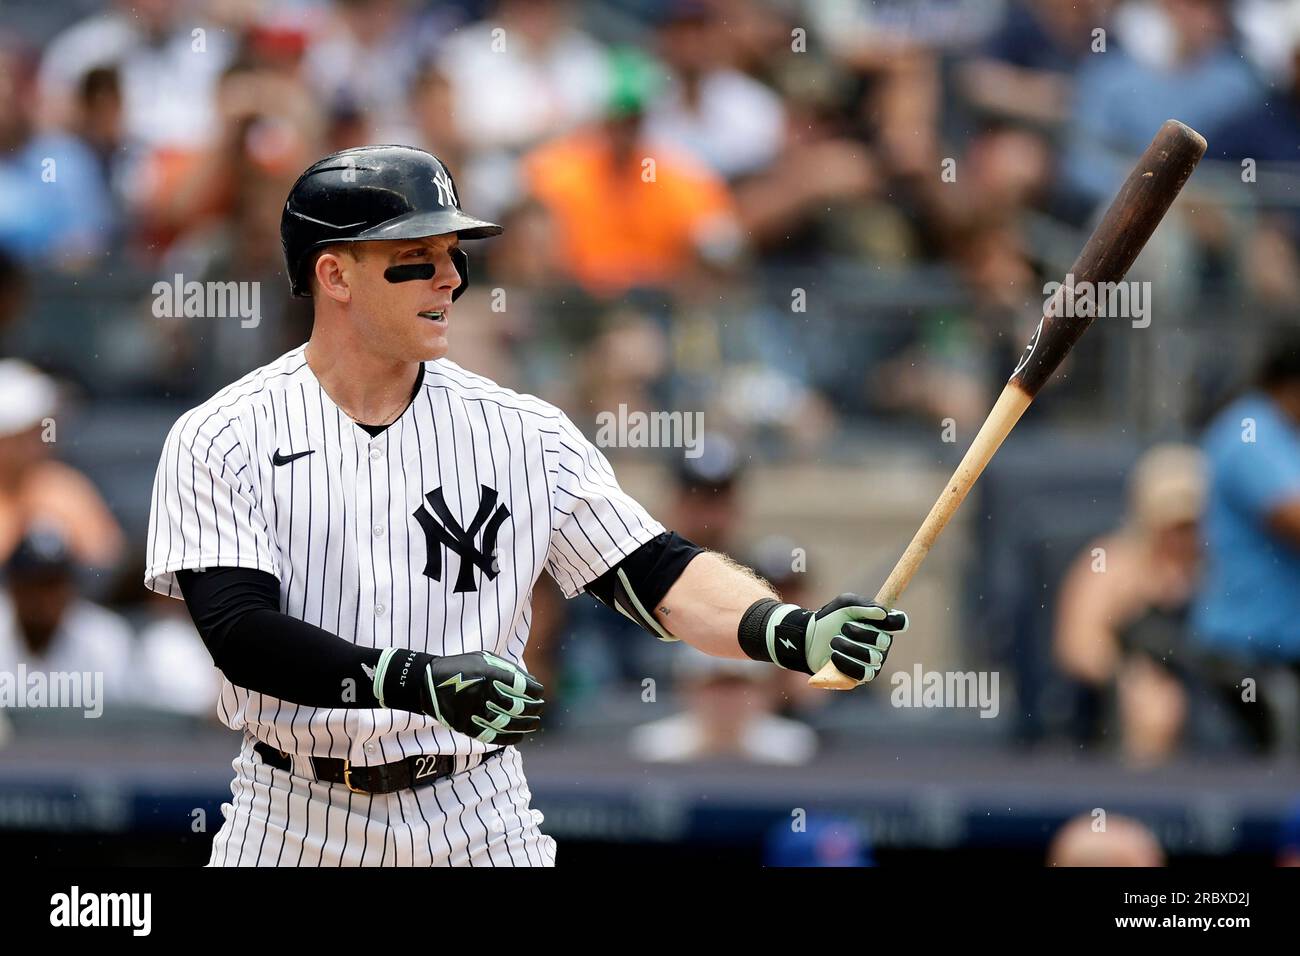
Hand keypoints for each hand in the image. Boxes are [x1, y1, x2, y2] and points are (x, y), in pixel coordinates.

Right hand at [374, 649, 543, 744]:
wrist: (429, 683)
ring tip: (534, 723)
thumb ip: (509, 669)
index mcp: (489, 673)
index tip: (539, 692)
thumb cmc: (462, 668)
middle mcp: (483, 693)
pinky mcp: (467, 726)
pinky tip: (519, 736)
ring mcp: (475, 711)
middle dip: (534, 708)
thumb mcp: (485, 659)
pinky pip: (493, 736)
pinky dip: (509, 738)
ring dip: (526, 725)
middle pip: (519, 706)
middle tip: (539, 708)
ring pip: (509, 723)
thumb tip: (533, 682)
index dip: (535, 690)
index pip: (522, 686)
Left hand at [738, 593, 908, 685]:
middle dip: (858, 632)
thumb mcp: (844, 604)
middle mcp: (882, 644)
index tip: (880, 618)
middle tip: (843, 628)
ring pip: (871, 657)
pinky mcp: (862, 677)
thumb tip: (882, 613)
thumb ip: (864, 605)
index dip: (893, 620)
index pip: (900, 622)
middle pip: (883, 640)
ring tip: (834, 641)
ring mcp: (874, 662)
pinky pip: (862, 673)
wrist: (808, 639)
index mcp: (882, 624)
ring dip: (848, 646)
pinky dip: (846, 663)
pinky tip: (834, 656)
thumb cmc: (829, 619)